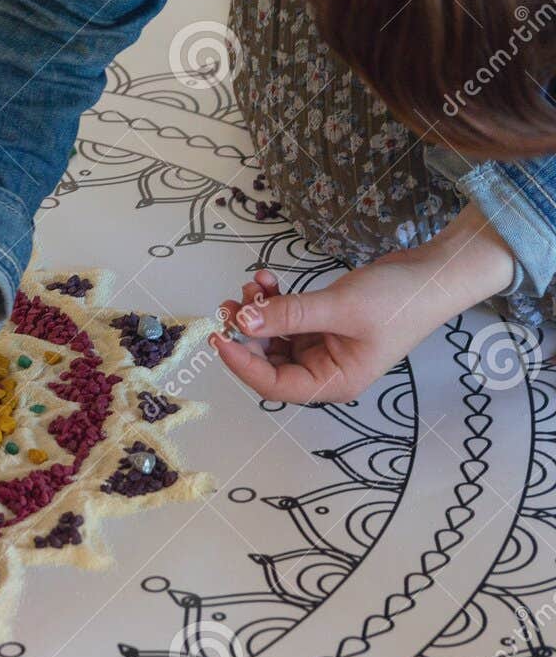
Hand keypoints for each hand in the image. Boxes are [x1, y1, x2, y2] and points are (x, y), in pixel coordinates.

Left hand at [215, 203, 515, 403]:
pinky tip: (266, 280)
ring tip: (250, 286)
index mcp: (332, 382)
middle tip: (230, 304)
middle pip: (269, 361)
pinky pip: (288, 319)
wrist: (437, 272)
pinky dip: (275, 302)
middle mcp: (325, 371)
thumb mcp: (339, 306)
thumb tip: (242, 322)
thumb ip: (289, 315)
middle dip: (247, 333)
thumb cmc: (398, 299)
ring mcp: (324, 348)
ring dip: (258, 313)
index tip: (219, 337)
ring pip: (274, 338)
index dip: (242, 364)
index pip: (273, 385)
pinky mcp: (323, 326)